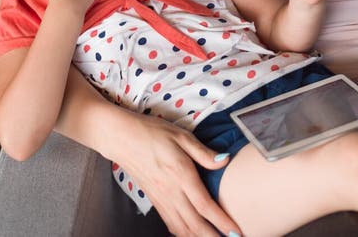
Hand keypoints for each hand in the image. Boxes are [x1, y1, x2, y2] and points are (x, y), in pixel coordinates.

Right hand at [111, 112, 240, 236]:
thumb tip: (225, 161)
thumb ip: (203, 152)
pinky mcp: (154, 201)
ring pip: (183, 229)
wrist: (121, 138)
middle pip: (195, 225)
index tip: (236, 232)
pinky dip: (183, 235)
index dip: (221, 221)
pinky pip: (171, 224)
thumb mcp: (180, 135)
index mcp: (181, 173)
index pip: (204, 205)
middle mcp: (171, 191)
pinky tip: (191, 236)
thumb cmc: (152, 132)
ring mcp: (161, 199)